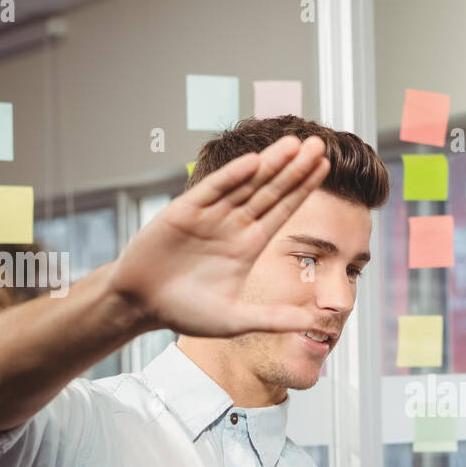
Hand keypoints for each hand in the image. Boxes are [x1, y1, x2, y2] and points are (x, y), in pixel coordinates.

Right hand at [109, 134, 330, 337]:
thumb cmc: (185, 312)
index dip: (303, 189)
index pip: (282, 210)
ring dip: (270, 163)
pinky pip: (213, 189)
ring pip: (246, 184)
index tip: (325, 168)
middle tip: (319, 144)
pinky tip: (254, 161)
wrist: (140, 304)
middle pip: (270, 190)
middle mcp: (232, 225)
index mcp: (248, 245)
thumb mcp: (235, 321)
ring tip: (295, 144)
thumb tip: (312, 323)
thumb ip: (273, 319)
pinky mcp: (184, 211)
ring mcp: (209, 215)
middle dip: (295, 168)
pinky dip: (232, 176)